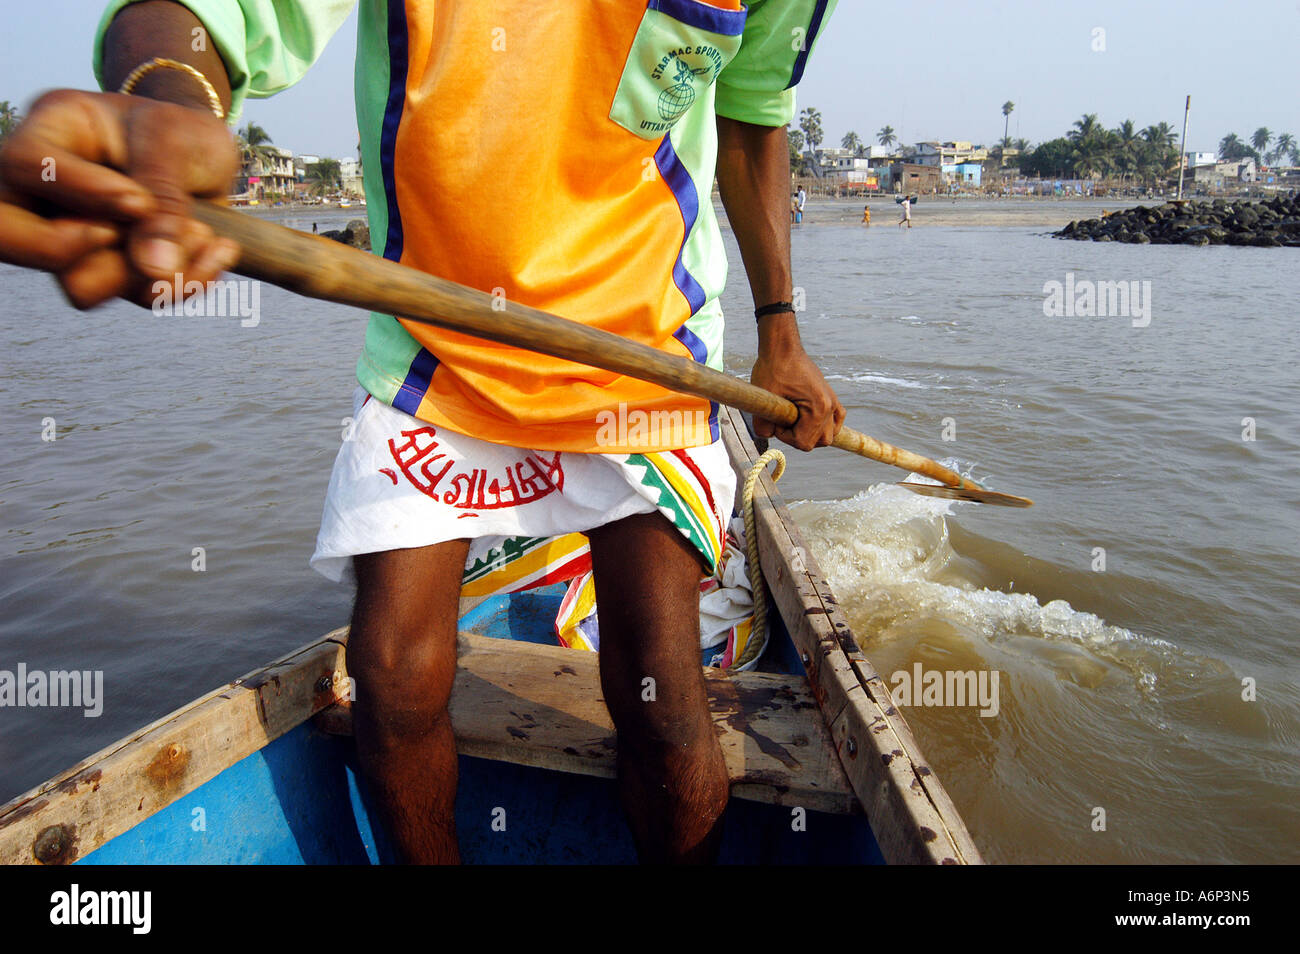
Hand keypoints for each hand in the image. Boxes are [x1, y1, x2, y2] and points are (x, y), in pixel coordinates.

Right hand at [0, 89, 240, 308]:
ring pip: (80, 285)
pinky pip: (140, 297)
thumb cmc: (181, 131)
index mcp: (52, 133)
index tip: (138, 200)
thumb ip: (163, 194)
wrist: (208, 157)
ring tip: (201, 233)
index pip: (26, 165)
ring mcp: (77, 238)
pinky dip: (186, 282)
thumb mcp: (177, 140)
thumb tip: (154, 270)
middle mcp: (48, 192)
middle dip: (71, 251)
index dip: (80, 192)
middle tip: (126, 232)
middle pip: (9, 238)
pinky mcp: (117, 269)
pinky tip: (218, 250)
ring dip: (151, 271)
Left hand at [749, 316, 845, 450]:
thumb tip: (768, 435)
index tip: (775, 422)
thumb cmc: (773, 369)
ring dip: (811, 433)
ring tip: (794, 421)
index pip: (804, 442)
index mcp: (818, 408)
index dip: (785, 437)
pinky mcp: (830, 396)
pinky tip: (810, 420)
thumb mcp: (764, 400)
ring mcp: (832, 401)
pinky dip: (825, 425)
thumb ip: (763, 426)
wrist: (782, 347)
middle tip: (783, 422)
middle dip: (798, 437)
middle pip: (819, 441)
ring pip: (828, 434)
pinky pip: (836, 419)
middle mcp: (830, 406)